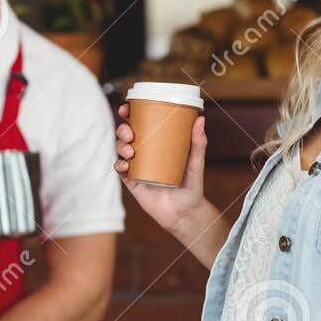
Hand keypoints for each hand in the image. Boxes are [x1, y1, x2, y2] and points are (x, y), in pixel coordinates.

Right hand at [113, 103, 209, 233]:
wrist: (185, 213)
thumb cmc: (192, 186)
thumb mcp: (196, 163)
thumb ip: (198, 143)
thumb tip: (200, 119)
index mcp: (158, 143)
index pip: (141, 124)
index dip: (131, 113)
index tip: (128, 107)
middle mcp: (145, 152)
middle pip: (126, 135)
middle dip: (122, 129)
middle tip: (130, 133)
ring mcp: (137, 166)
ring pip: (120, 150)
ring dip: (120, 146)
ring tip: (130, 151)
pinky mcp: (132, 181)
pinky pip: (120, 169)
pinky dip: (120, 165)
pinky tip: (127, 165)